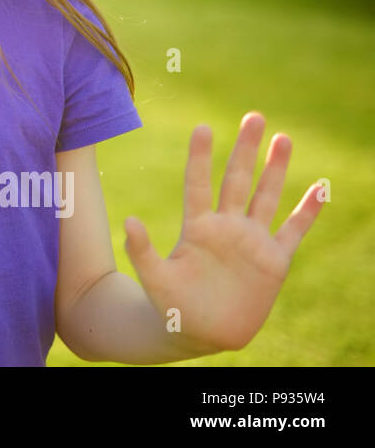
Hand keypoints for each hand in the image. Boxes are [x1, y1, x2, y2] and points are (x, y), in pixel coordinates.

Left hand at [122, 111, 324, 353]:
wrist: (200, 332)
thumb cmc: (172, 305)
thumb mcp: (154, 278)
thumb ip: (142, 251)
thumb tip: (128, 220)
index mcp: (197, 227)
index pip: (198, 183)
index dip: (200, 156)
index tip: (202, 127)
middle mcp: (226, 227)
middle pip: (237, 179)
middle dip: (245, 149)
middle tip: (254, 116)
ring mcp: (251, 241)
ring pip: (266, 197)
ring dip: (276, 169)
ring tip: (283, 138)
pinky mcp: (273, 261)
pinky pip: (293, 231)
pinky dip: (307, 212)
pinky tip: (319, 188)